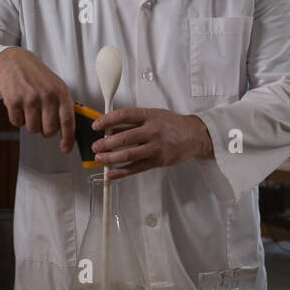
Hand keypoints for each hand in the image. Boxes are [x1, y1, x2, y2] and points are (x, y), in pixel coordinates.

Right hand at [0, 47, 75, 153]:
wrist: (15, 62)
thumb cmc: (38, 77)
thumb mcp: (56, 86)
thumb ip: (63, 106)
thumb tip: (71, 131)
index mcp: (61, 92)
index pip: (68, 121)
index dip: (68, 138)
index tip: (66, 148)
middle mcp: (47, 95)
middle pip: (49, 130)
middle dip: (46, 132)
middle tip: (42, 123)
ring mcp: (29, 98)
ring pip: (32, 129)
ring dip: (31, 124)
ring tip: (30, 110)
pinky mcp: (13, 101)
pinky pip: (17, 123)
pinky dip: (18, 119)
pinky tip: (20, 106)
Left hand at [91, 107, 213, 178]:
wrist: (195, 136)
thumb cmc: (172, 125)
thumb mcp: (153, 116)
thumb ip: (132, 122)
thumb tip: (110, 129)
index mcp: (149, 116)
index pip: (124, 115)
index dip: (107, 120)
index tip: (96, 125)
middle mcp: (152, 131)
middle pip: (124, 138)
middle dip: (106, 143)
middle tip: (95, 147)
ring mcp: (156, 147)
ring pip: (129, 155)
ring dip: (111, 158)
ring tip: (99, 159)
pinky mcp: (158, 161)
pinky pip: (136, 168)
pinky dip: (122, 172)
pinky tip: (111, 174)